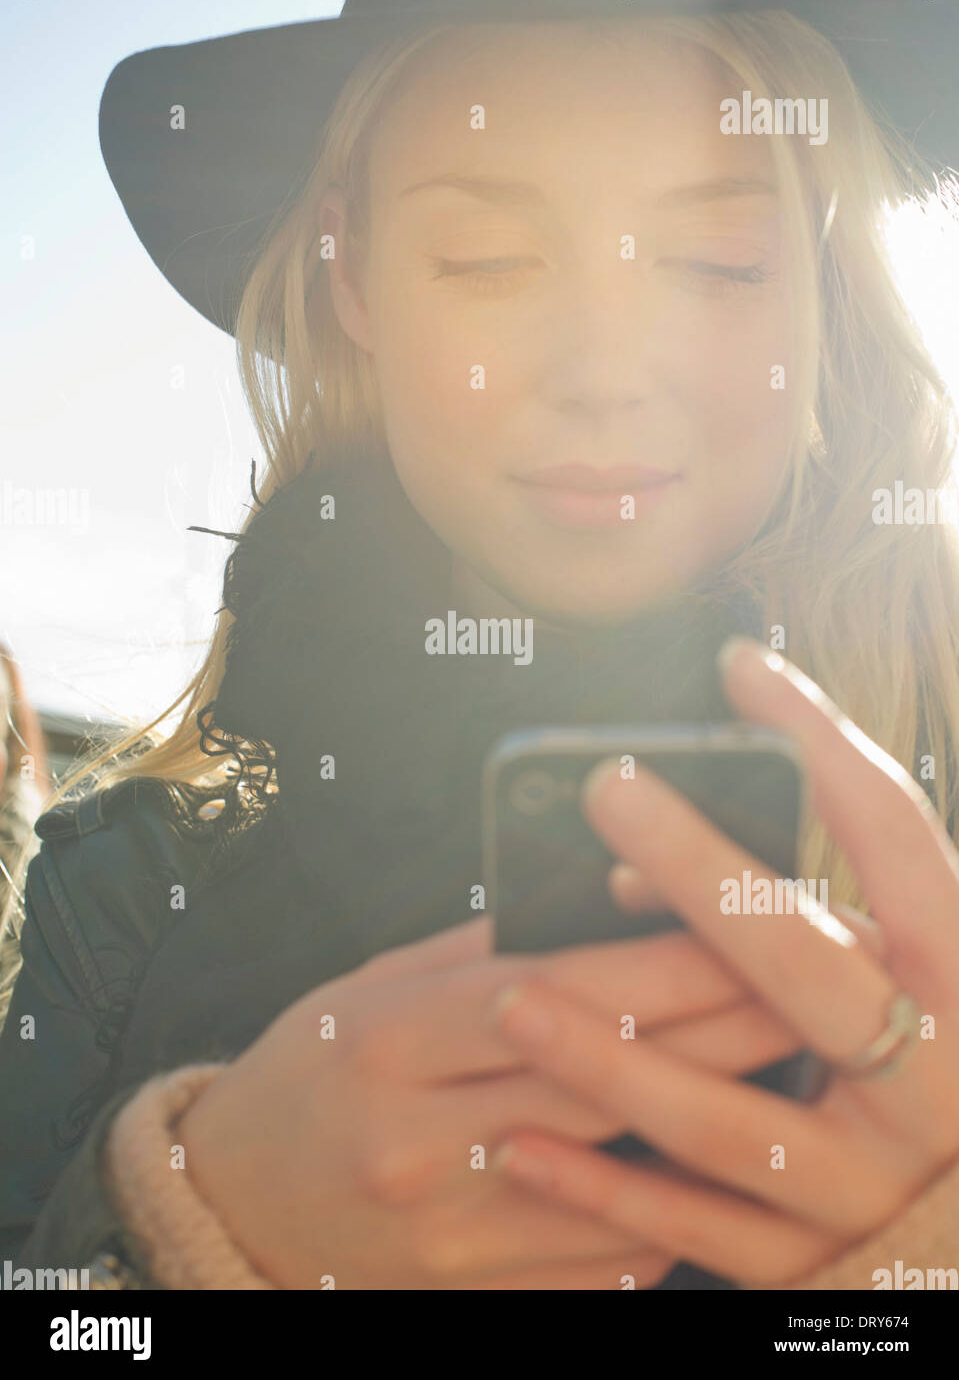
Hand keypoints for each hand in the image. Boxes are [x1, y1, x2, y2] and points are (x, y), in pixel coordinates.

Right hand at [174, 872, 802, 1289]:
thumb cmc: (314, 1069)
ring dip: (711, 1124)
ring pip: (620, 1179)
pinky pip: (602, 1261)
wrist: (237, 1198)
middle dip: (724, 1029)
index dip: (668, 957)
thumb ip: (487, 949)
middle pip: (607, 1079)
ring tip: (779, 1071)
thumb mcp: (375, 983)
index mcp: (390, 1038)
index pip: (558, 990)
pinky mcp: (474, 1293)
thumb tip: (605, 907)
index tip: (742, 925)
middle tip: (802, 990)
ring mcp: (447, 1231)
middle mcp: (417, 1138)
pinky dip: (664, 1209)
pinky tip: (701, 1165)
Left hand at [490, 638, 958, 1285]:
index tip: (743, 666)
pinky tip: (523, 1142)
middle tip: (610, 789)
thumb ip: (810, 925)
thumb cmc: (915, 1066)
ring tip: (514, 998)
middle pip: (807, 966)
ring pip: (734, 1115)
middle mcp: (934, 1083)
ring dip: (616, 1055)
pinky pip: (704, 1231)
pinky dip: (609, 1189)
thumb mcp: (896, 983)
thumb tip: (638, 865)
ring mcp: (876, 1184)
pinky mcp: (820, 1263)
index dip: (828, 747)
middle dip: (705, 875)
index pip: (902, 844)